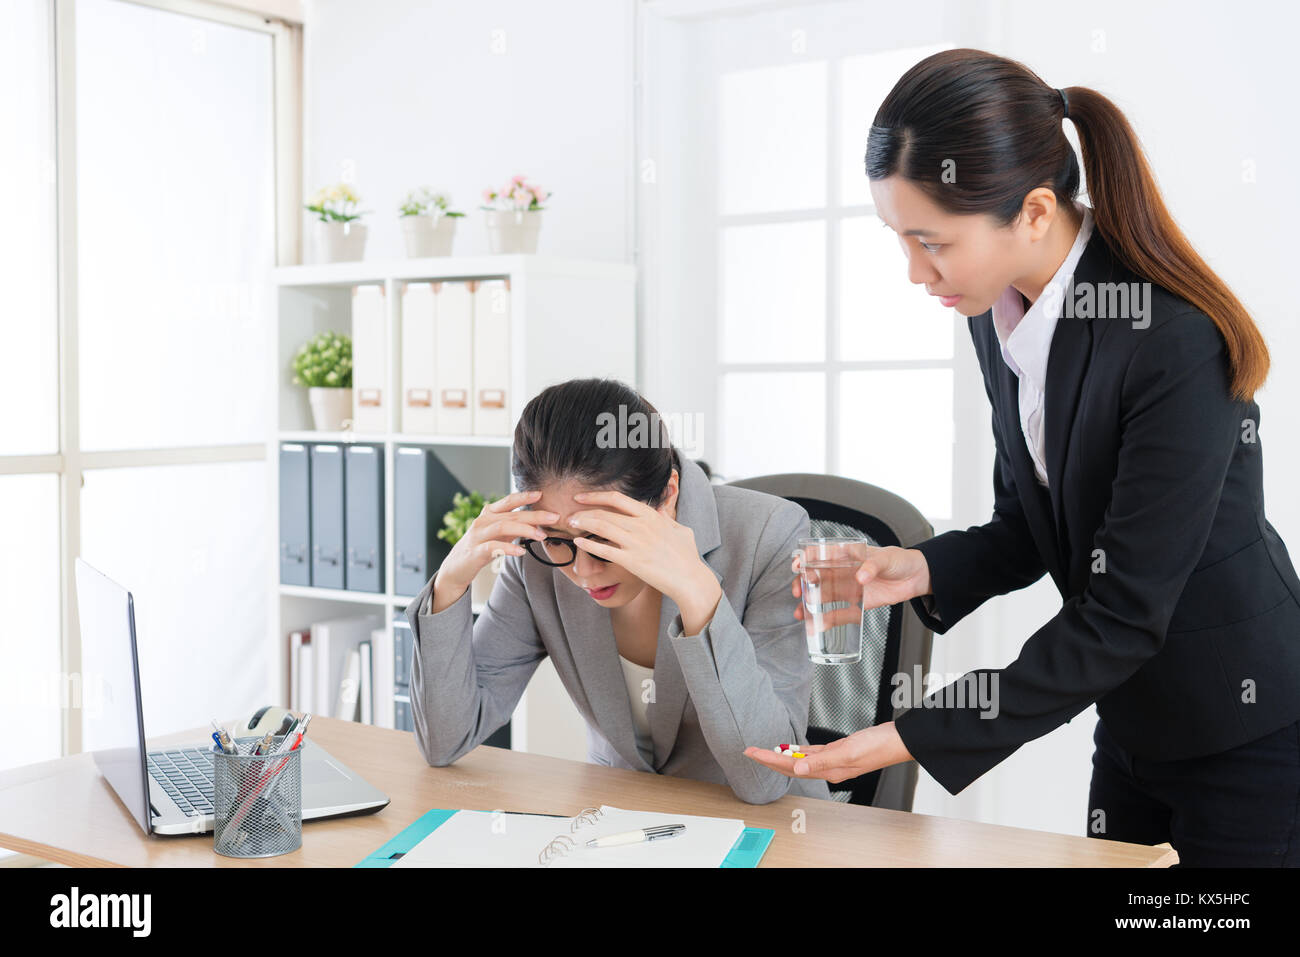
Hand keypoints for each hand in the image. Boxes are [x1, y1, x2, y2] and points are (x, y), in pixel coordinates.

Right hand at [430, 490, 556, 613]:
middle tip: (554, 517)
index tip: (541, 494)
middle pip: (511, 514)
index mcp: (489, 514)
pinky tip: (522, 552)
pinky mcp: (475, 552)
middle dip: (534, 515)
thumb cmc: (481, 547)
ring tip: (541, 535)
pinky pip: (493, 547)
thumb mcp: (498, 534)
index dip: (524, 496)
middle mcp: (482, 521)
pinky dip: (509, 548)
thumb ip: (514, 526)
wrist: (456, 568)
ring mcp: (477, 536)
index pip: (508, 501)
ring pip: (502, 527)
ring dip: (524, 530)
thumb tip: (539, 522)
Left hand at [567, 489, 718, 616]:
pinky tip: (578, 542)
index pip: (617, 499)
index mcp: (651, 515)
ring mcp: (636, 542)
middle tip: (570, 514)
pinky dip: (588, 544)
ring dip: (583, 523)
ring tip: (571, 523)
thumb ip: (666, 519)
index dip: (596, 496)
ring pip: (601, 527)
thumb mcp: (680, 530)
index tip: (582, 498)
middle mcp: (641, 525)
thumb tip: (660, 511)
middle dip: (584, 511)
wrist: (690, 579)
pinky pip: (604, 549)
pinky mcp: (631, 561)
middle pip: (605, 512)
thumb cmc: (687, 556)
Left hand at [741, 722, 912, 783]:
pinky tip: (791, 748)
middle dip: (769, 759)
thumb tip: (797, 767)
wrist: (897, 740)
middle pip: (791, 765)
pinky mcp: (838, 752)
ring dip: (780, 755)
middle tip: (749, 751)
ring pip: (800, 760)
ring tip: (763, 751)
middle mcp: (828, 768)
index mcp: (828, 770)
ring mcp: (833, 761)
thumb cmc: (877, 746)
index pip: (791, 766)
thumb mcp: (848, 751)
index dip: (769, 759)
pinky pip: (812, 754)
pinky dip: (799, 751)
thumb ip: (821, 760)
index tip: (752, 752)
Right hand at [791, 545, 931, 624]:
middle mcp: (842, 572)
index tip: (798, 566)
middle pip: (815, 577)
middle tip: (798, 592)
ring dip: (809, 605)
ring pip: (822, 597)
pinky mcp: (857, 604)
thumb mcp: (886, 558)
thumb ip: (873, 566)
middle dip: (802, 584)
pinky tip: (817, 626)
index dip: (805, 559)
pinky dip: (828, 620)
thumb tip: (860, 577)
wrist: (914, 577)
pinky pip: (839, 613)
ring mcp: (847, 589)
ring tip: (800, 614)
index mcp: (845, 555)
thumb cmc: (898, 560)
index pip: (820, 554)